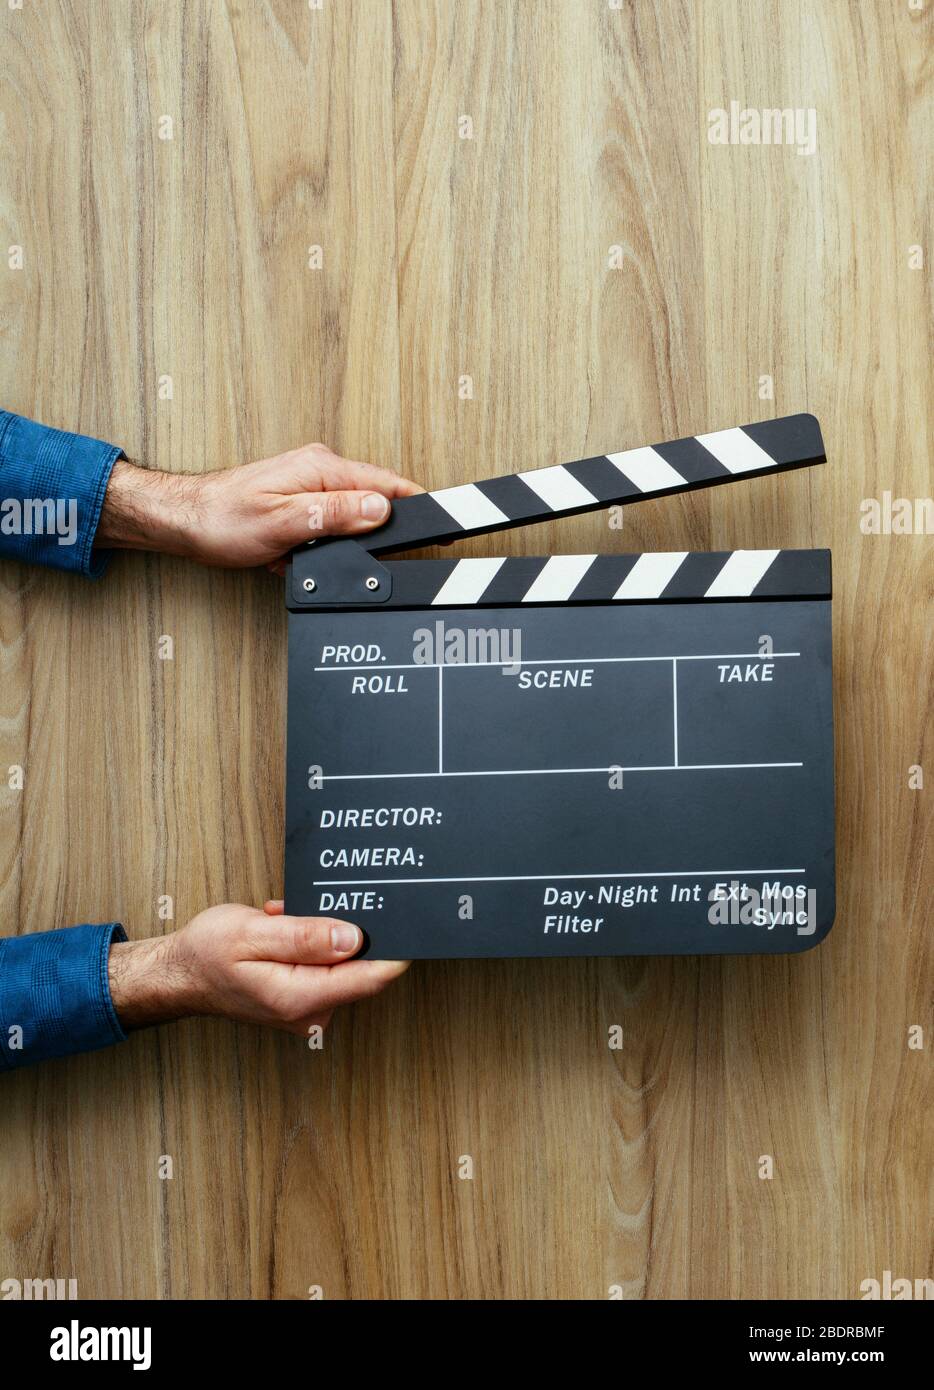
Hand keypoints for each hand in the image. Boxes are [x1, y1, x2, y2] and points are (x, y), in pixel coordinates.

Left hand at [97, 442, 422, 568]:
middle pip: (375, 499)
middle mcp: (319, 469)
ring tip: (310, 556)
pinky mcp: (300, 499)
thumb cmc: (221, 520)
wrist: (184, 521)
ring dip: (342, 542)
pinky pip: (329, 522)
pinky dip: (321, 544)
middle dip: (377, 533)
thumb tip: (379, 509)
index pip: (387, 484)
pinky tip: (298, 555)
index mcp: (322, 468)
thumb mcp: (283, 522)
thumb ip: (335, 514)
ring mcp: (310, 483)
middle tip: (375, 557)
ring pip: (352, 514)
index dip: (419, 506)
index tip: (444, 523)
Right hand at [107, 900, 408, 1035]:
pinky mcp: (303, 1001)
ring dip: (320, 932)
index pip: (370, 977)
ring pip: (340, 962)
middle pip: (358, 967)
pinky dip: (310, 943)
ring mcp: (307, 1010)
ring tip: (283, 917)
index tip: (405, 921)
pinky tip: (284, 928)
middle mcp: (309, 1012)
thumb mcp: (253, 933)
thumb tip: (354, 937)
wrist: (178, 975)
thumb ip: (305, 936)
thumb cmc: (206, 954)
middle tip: (304, 909)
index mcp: (299, 997)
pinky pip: (325, 967)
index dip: (394, 949)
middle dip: (341, 929)